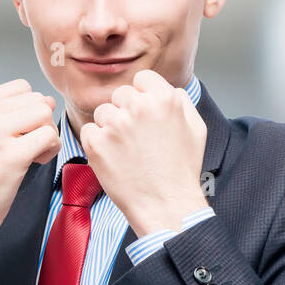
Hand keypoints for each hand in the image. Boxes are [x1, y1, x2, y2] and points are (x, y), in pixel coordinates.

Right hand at [0, 78, 60, 269]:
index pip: (21, 87)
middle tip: (23, 147)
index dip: (27, 110)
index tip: (15, 134)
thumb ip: (14, 112)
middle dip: (39, 123)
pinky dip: (50, 151)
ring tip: (29, 154)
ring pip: (45, 114)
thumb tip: (48, 100)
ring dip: (46, 136)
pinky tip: (33, 163)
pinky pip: (50, 136)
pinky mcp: (11, 155)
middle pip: (36, 100)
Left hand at [79, 69, 208, 236]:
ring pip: (102, 112)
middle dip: (125, 111)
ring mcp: (114, 125)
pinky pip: (88, 131)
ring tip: (126, 150)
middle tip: (136, 137)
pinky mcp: (96, 144)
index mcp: (164, 99)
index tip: (143, 113)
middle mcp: (137, 107)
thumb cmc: (181, 170)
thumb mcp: (196, 128)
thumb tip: (167, 90)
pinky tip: (113, 157)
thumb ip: (181, 101)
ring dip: (109, 127)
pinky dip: (96, 143)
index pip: (141, 79)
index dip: (142, 95)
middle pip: (120, 94)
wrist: (165, 205)